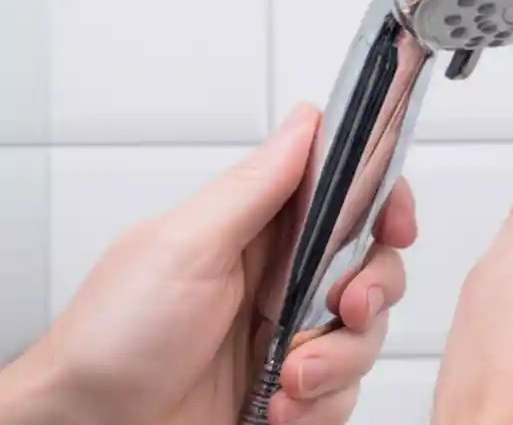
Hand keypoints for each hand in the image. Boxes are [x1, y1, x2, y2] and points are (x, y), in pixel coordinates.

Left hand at [0, 103, 417, 423]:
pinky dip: (321, 407)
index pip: (346, 196)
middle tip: (347, 308)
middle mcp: (282, 281)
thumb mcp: (184, 248)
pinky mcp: (293, 394)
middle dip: (374, 290)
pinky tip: (279, 411)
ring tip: (289, 381)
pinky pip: (345, 395)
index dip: (384, 204)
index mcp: (259, 231)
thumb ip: (255, 187)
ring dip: (339, 361)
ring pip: (367, 336)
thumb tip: (306, 121)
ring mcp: (289, 339)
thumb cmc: (112, 340)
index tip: (396, 225)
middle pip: (374, 267)